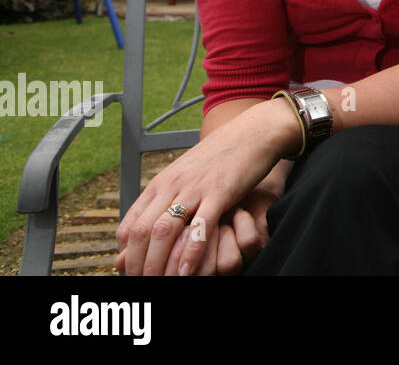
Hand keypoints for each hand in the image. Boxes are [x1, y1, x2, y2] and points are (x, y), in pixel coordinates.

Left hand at [115, 98, 298, 275]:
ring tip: (161, 285)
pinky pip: (200, 226)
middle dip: (139, 266)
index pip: (130, 227)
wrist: (252, 132)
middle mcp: (171, 186)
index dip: (127, 256)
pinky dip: (190, 252)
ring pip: (164, 231)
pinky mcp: (220, 191)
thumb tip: (147, 234)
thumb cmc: (220, 158)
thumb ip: (166, 204)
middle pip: (142, 232)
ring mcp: (195, 188)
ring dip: (158, 264)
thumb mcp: (186, 179)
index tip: (134, 275)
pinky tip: (187, 271)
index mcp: (160, 185)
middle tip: (143, 287)